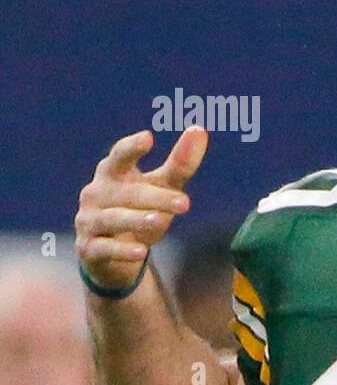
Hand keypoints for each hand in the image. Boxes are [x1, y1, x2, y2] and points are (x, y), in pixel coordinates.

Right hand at [75, 127, 207, 290]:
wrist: (112, 254)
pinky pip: (104, 248)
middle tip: (185, 203)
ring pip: (113, 218)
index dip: (131, 147)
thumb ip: (180, 164)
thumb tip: (199, 130)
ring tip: (159, 220)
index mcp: (113, 173)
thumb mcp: (161, 188)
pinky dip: (122, 250)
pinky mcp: (89, 248)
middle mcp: (96, 194)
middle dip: (156, 198)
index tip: (149, 137)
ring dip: (136, 220)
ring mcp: (89, 221)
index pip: (119, 156)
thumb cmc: (139, 210)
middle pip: (128, 193)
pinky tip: (141, 252)